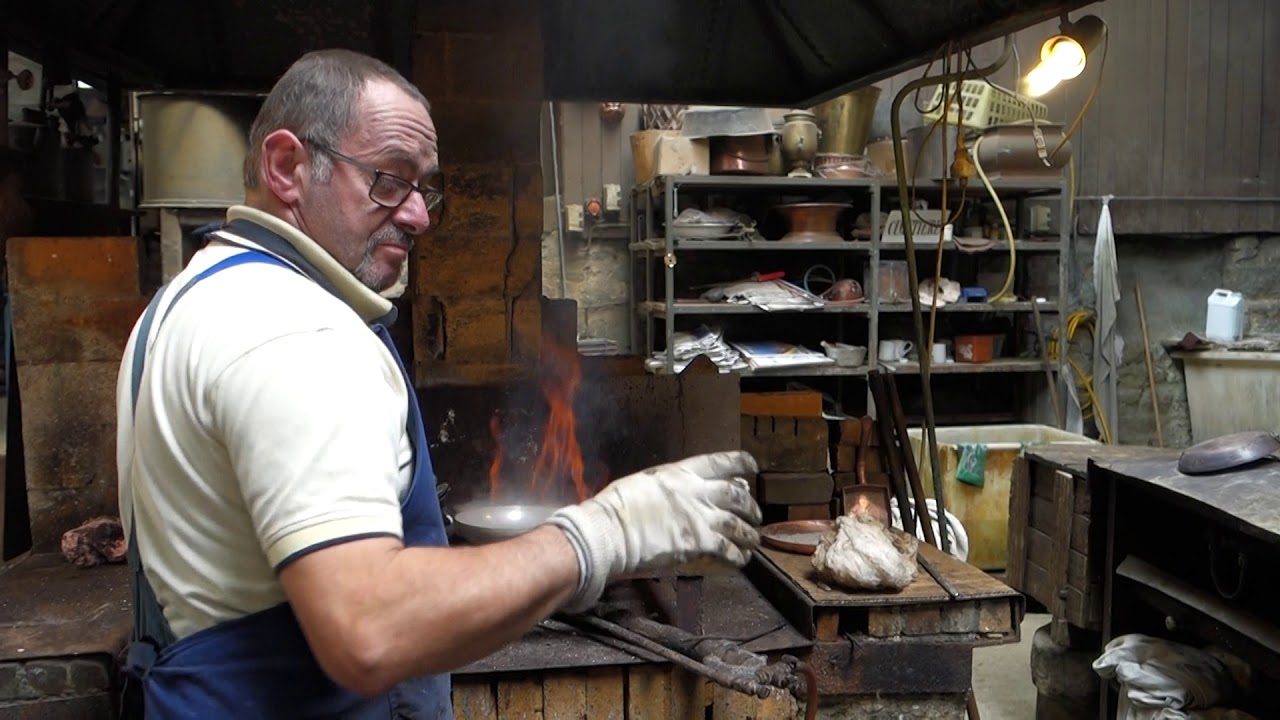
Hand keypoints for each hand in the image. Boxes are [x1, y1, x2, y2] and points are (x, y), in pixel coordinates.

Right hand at [545, 451, 760, 611]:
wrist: (611, 532)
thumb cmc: (618, 508)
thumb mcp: (645, 484)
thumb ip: (667, 488)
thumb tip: (675, 495)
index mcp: (681, 473)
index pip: (720, 462)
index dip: (741, 463)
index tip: (752, 467)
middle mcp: (696, 492)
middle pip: (736, 495)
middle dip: (750, 505)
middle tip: (755, 514)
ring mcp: (700, 517)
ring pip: (738, 524)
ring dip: (749, 533)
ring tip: (754, 539)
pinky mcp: (699, 543)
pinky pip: (728, 550)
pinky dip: (738, 556)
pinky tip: (741, 561)